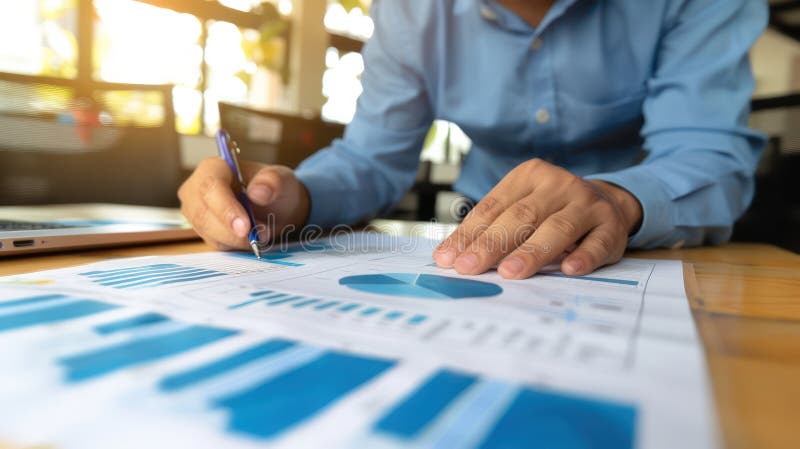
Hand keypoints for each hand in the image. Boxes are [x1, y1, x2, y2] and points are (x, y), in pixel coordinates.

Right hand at [178, 158, 309, 250]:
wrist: (276, 206)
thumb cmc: (274, 188)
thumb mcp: (282, 178)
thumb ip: (272, 181)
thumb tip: (257, 193)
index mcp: (213, 168)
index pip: (210, 187)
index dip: (226, 209)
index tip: (245, 226)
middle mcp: (197, 189)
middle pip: (203, 214)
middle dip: (232, 231)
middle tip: (261, 235)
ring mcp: (196, 211)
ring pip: (209, 233)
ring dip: (238, 239)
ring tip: (263, 232)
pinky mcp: (203, 231)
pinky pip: (216, 243)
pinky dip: (237, 245)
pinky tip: (252, 237)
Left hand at [433, 158, 641, 278]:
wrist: (606, 202)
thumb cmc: (551, 210)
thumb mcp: (521, 207)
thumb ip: (492, 227)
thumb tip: (451, 257)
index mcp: (529, 175)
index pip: (493, 207)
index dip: (469, 234)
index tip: (448, 259)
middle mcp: (559, 185)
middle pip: (521, 217)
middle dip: (491, 244)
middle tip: (469, 268)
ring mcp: (587, 204)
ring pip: (557, 228)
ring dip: (532, 252)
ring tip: (509, 272)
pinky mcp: (611, 226)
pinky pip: (596, 243)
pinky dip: (583, 256)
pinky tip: (568, 269)